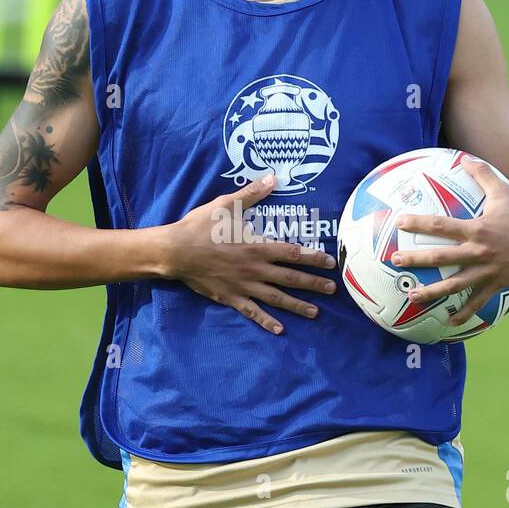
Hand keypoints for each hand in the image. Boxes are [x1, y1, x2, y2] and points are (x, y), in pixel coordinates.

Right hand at [162, 173, 338, 334]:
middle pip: (290, 278)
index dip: (313, 258)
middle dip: (313, 284)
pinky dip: (266, 321)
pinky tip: (279, 330)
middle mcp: (254, 269)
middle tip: (333, 289)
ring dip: (297, 305)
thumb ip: (252, 194)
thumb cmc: (200, 226)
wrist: (175, 251)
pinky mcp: (230, 297)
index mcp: (256, 246)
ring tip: (316, 312)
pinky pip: (252, 312)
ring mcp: (243, 286)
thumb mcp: (226, 205)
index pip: (292, 253)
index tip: (330, 262)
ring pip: (276, 298)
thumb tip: (273, 178)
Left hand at [390, 155, 508, 326]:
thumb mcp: (503, 191)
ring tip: (412, 297)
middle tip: (395, 262)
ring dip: (432, 292)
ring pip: (455, 285)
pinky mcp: (496, 283)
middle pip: (441, 257)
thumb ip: (483, 174)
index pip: (442, 225)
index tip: (400, 222)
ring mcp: (487, 270)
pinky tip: (448, 322)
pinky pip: (477, 301)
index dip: (420, 222)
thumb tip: (464, 157)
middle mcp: (479, 251)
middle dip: (416, 260)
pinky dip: (463, 312)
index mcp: (478, 229)